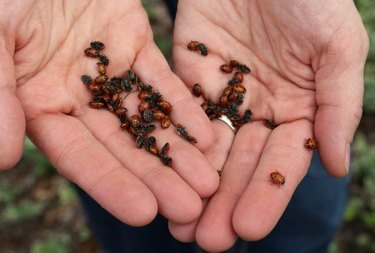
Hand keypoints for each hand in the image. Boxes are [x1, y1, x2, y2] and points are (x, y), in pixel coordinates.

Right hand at [0, 0, 218, 225]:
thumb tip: (4, 156)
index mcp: (38, 103)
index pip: (78, 156)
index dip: (110, 185)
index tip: (144, 212)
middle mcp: (78, 96)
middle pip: (122, 147)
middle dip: (156, 178)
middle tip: (190, 208)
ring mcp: (110, 71)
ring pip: (148, 119)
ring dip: (178, 152)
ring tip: (209, 182)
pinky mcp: (136, 45)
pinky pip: (163, 81)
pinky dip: (183, 108)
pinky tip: (207, 134)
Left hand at [170, 0, 367, 250]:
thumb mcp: (336, 47)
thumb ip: (338, 106)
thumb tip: (336, 165)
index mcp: (297, 108)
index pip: (281, 162)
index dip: (267, 194)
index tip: (248, 228)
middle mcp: (258, 108)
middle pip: (240, 164)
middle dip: (225, 203)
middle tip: (208, 241)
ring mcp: (222, 94)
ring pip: (207, 149)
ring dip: (194, 187)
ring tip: (181, 226)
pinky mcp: (190, 76)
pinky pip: (180, 115)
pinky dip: (172, 146)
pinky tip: (161, 176)